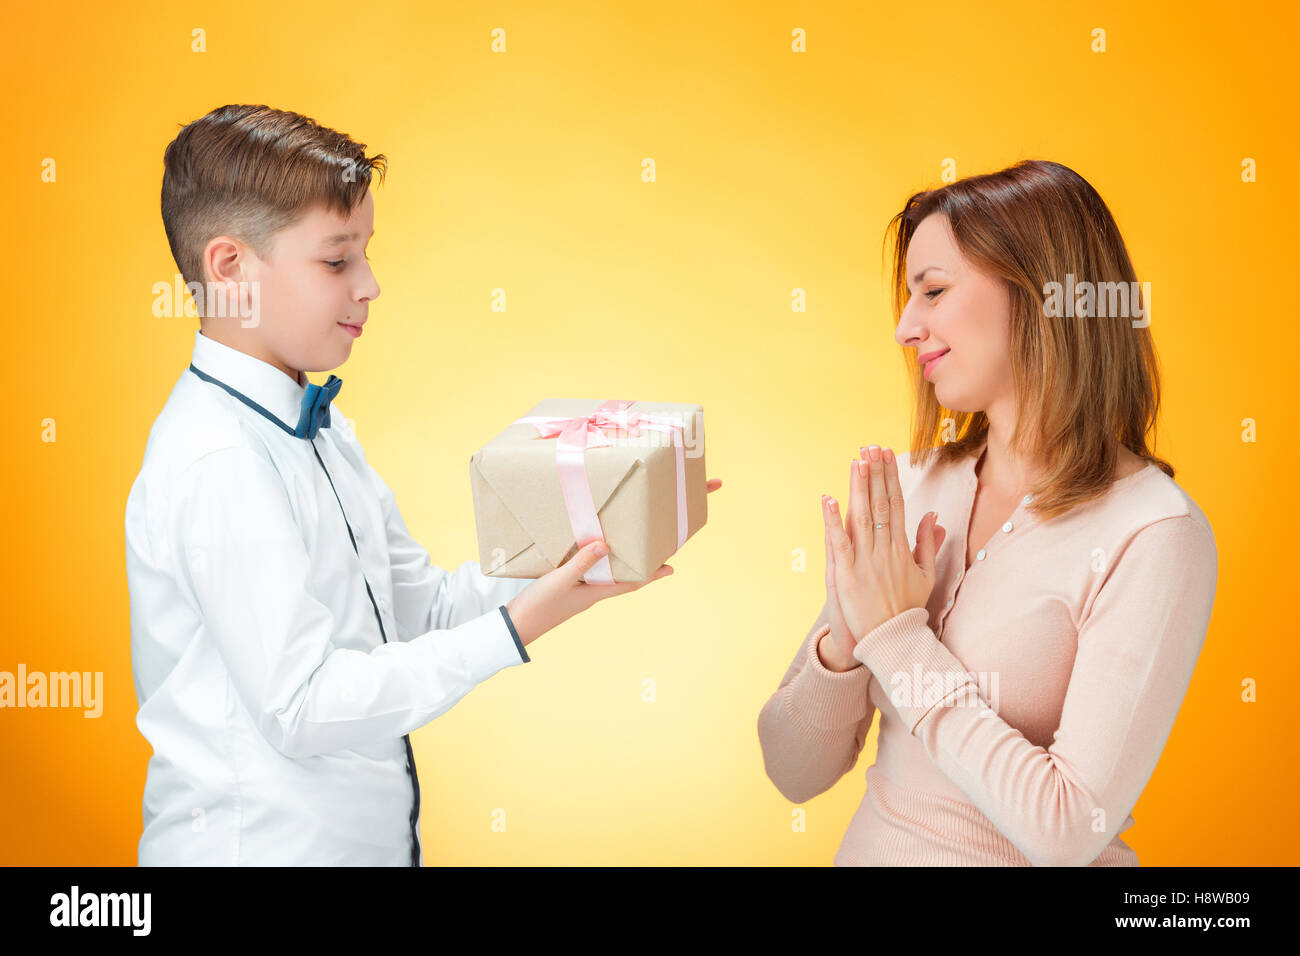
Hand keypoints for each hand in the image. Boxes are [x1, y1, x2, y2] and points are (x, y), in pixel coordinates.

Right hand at [506, 476, 722, 645]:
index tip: (671, 568)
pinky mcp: (566, 591)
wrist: (516, 626)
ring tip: (629, 551)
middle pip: (622, 580)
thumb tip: (606, 546)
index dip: (651, 576)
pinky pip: (589, 575)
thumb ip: (581, 563)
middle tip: (654, 554)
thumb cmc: (539, 606)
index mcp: (595, 594)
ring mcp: (579, 593)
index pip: (630, 584)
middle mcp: (591, 594)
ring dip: (619, 565)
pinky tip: (591, 555)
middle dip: (640, 568)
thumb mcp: (560, 581)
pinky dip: (596, 564)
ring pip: (606, 577)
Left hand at [822, 446, 945, 646]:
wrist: (892, 641)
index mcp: (902, 548)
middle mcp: (884, 550)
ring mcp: (865, 562)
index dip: (890, 477)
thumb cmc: (907, 609)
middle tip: (871, 446)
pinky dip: (833, 521)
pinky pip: (839, 543)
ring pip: (861, 517)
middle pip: (879, 504)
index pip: (896, 504)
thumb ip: (928, 544)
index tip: (886, 454)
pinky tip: (829, 498)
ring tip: (857, 460)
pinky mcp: (846, 575)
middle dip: (876, 473)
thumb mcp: (926, 576)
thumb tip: (934, 517)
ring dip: (859, 487)